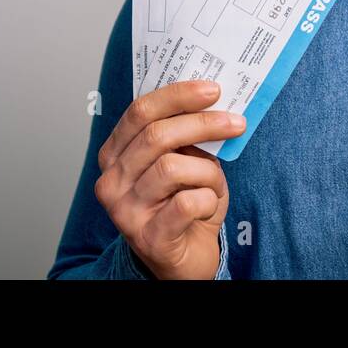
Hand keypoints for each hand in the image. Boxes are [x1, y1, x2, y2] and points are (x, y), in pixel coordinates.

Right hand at [94, 80, 245, 278]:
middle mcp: (112, 182)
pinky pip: (187, 203)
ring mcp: (125, 212)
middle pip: (156, 136)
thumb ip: (187, 135)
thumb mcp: (184, 162)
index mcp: (116, 155)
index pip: (140, 112)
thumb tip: (213, 101)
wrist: (184, 258)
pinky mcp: (148, 238)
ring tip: (214, 183)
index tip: (212, 89)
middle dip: (203, 124)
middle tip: (235, 122)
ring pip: (173, 168)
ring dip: (207, 172)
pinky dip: (208, 199)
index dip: (177, 95)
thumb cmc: (184, 204)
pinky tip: (207, 206)